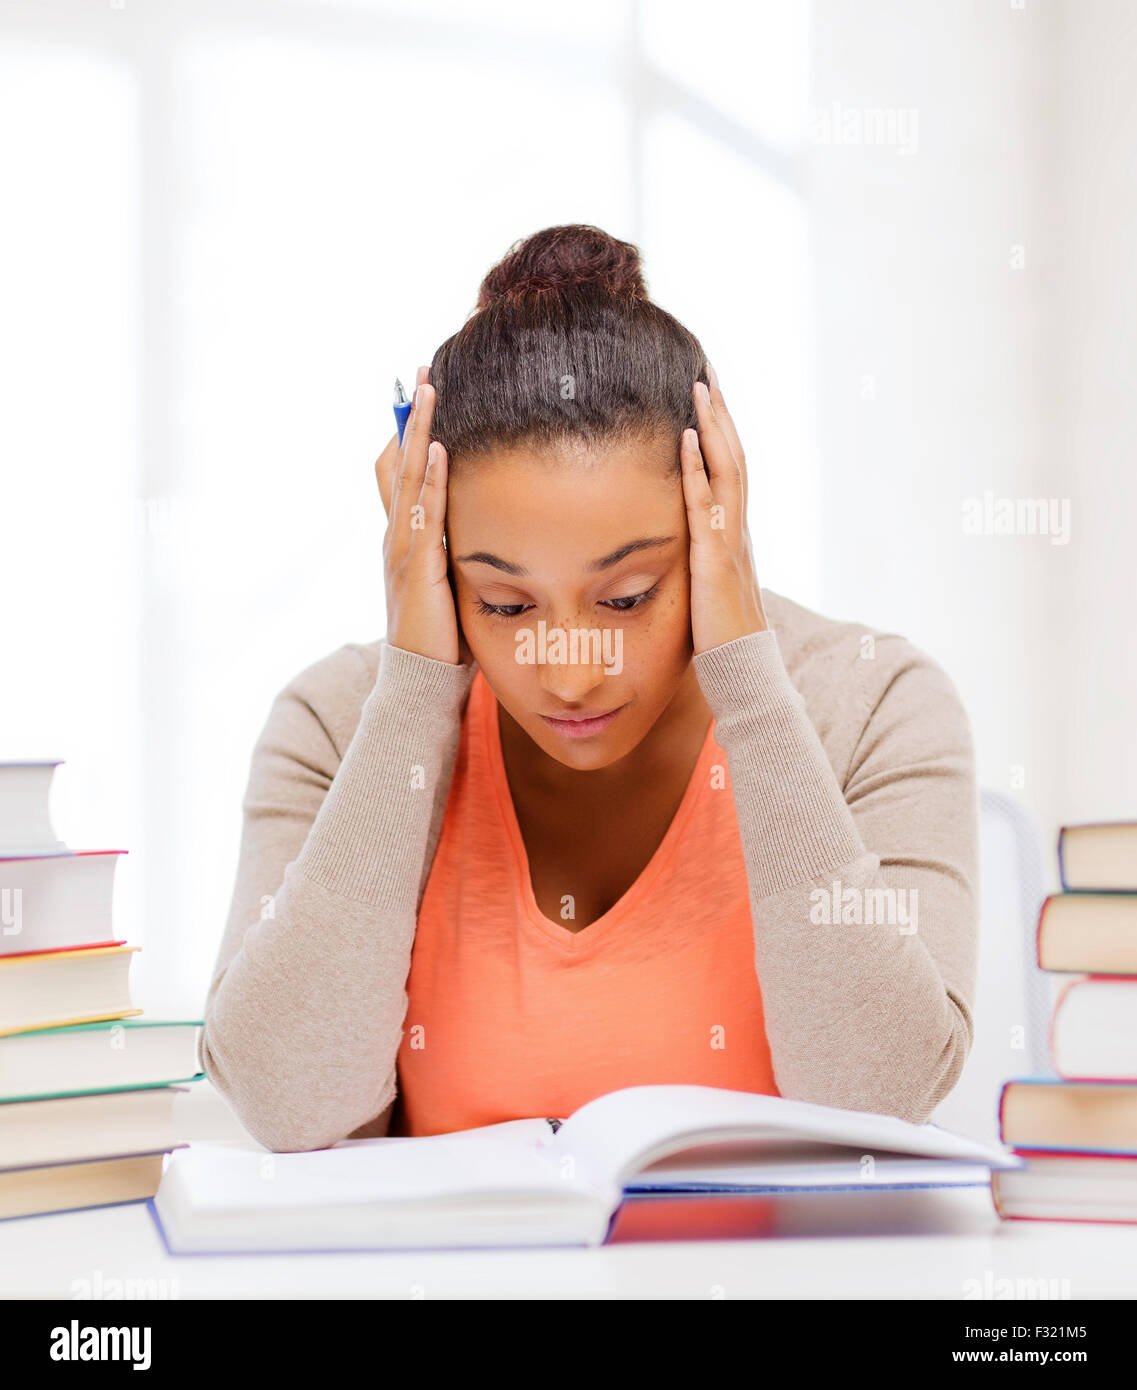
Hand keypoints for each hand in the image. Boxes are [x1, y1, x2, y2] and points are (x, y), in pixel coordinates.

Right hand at [375, 366, 471, 665]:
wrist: (422, 681)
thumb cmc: (444, 636)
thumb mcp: (451, 581)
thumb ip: (459, 551)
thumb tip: (487, 522)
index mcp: (403, 538)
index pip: (399, 471)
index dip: (409, 431)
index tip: (425, 392)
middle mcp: (396, 536)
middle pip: (396, 461)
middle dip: (411, 415)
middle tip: (423, 371)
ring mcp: (401, 550)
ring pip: (405, 477)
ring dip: (418, 431)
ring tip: (429, 389)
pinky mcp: (417, 568)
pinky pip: (422, 513)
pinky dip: (428, 478)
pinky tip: (437, 448)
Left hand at [680, 365, 766, 654]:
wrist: (744, 676)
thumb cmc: (720, 642)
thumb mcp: (705, 591)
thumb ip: (697, 565)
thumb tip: (678, 551)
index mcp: (734, 536)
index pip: (731, 471)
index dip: (721, 432)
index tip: (707, 393)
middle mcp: (738, 531)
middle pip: (735, 457)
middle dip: (720, 412)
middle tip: (705, 368)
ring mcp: (730, 543)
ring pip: (728, 470)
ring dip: (713, 426)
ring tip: (699, 384)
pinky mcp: (716, 561)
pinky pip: (706, 505)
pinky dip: (698, 469)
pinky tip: (687, 438)